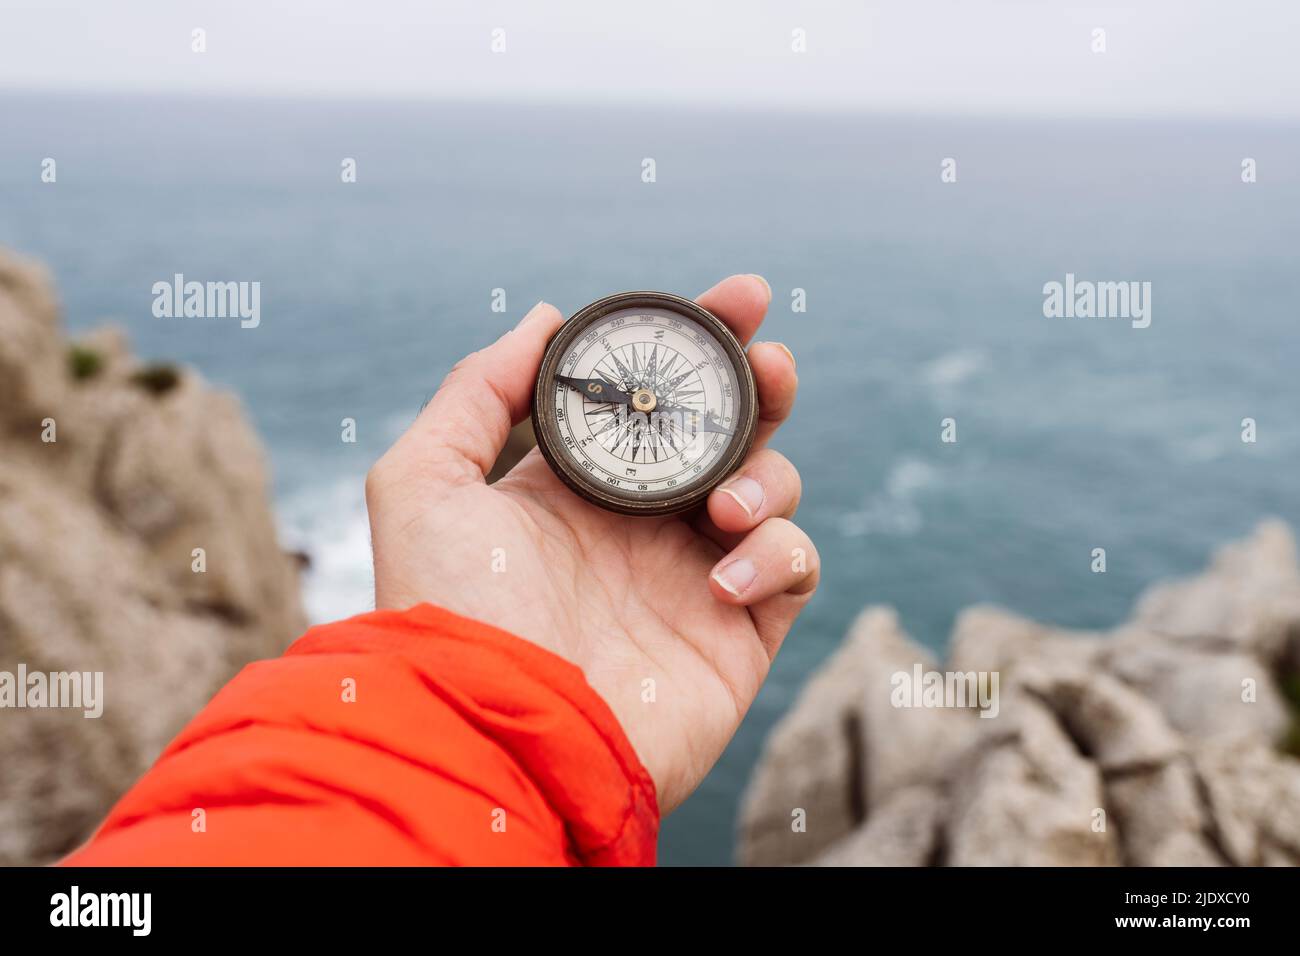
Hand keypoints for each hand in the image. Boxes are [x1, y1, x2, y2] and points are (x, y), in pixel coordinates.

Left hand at [366, 275, 818, 812]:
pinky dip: (779, 555)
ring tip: (721, 507)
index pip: (654, 398)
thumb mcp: (426, 480)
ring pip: (772, 491)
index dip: (699, 345)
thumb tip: (544, 319)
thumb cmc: (448, 610)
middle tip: (771, 361)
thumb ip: (478, 389)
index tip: (738, 297)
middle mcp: (643, 525)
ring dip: (767, 477)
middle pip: (729, 433)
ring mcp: (694, 578)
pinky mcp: (739, 634)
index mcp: (581, 486)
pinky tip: (722, 581)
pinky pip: (796, 569)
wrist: (493, 731)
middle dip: (762, 385)